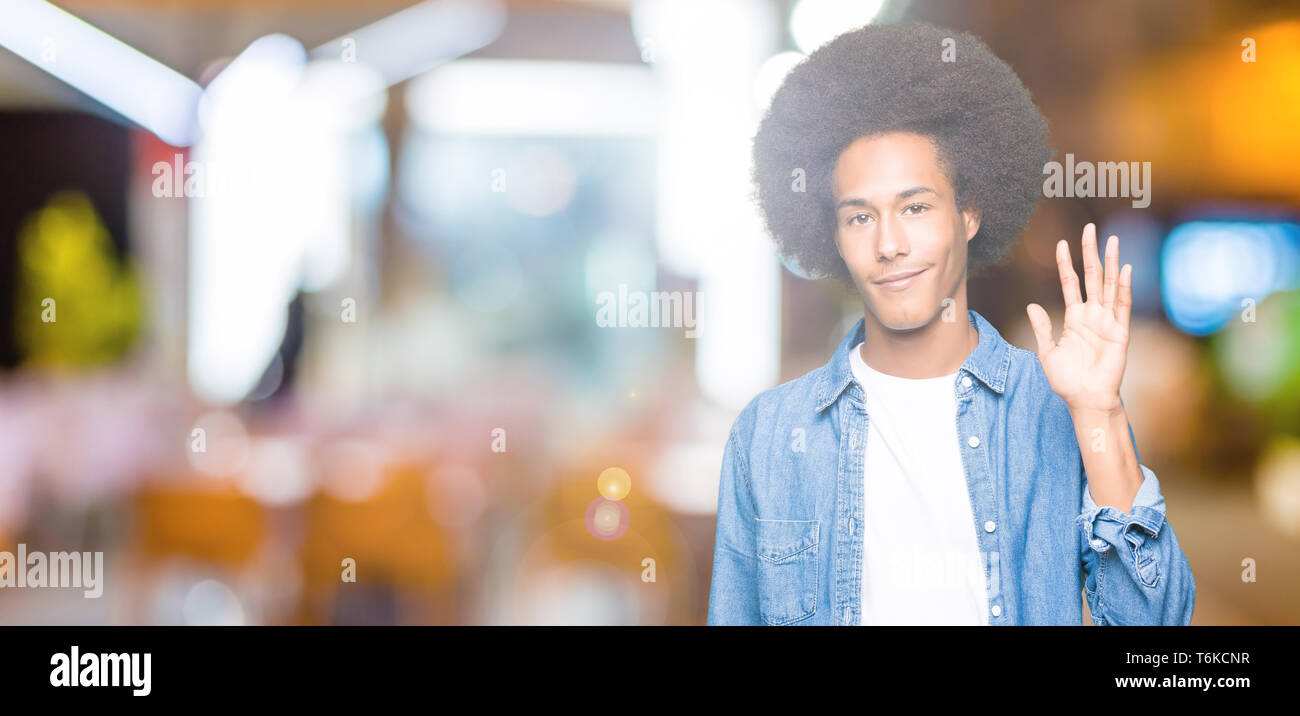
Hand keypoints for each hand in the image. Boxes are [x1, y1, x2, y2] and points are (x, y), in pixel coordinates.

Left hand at [1026, 223, 1131, 413]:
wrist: (1085, 400)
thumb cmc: (1067, 380)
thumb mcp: (1047, 352)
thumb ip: (1041, 327)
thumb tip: (1031, 305)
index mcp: (1074, 318)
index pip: (1070, 283)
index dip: (1065, 263)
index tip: (1061, 243)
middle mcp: (1092, 315)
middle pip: (1091, 276)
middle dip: (1090, 252)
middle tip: (1089, 228)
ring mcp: (1107, 321)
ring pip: (1108, 285)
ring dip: (1111, 262)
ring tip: (1112, 240)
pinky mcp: (1120, 332)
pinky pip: (1122, 306)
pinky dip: (1123, 288)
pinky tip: (1124, 269)